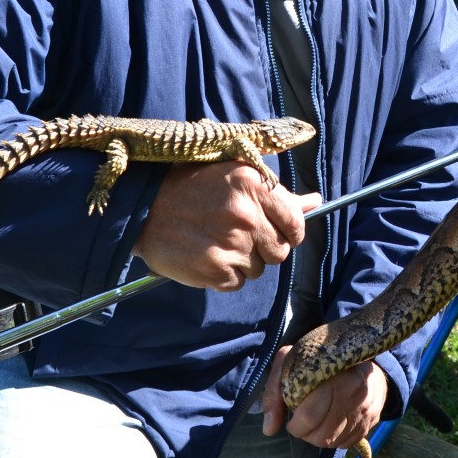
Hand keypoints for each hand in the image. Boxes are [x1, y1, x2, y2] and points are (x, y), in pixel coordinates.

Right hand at [133, 161, 319, 290]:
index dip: (289, 230)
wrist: (142, 208)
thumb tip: (315, 202)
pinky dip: (225, 274)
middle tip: (238, 234)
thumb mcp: (234, 174)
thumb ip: (277, 193)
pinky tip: (208, 254)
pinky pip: (237, 282)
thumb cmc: (190, 186)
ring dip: (243, 261)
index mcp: (253, 186)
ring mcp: (231, 245)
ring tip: (217, 241)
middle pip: (280, 251)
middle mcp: (246, 216)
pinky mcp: (214, 270)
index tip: (275, 230)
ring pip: (259, 269)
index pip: (296, 223)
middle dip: (265, 247)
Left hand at [260, 345, 388, 446]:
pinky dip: (335, 438)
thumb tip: (269, 429)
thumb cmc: (321, 357)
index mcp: (335, 378)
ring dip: (319, 437)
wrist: (362, 351)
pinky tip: (330, 422)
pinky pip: (348, 443)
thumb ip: (274, 393)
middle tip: (302, 422)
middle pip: (322, 436)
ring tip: (316, 421)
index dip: (295, 425)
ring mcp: (367, 410)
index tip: (292, 419)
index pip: (310, 417)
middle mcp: (356, 396)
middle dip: (306, 434)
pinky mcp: (373, 420)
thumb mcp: (291, 362)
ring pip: (335, 443)